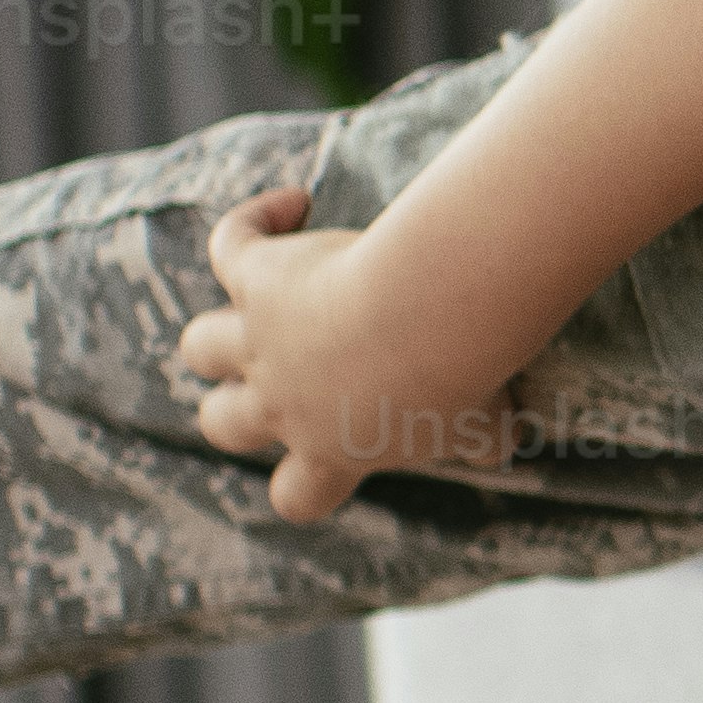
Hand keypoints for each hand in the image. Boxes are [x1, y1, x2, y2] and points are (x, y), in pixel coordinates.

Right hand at [166, 184, 514, 523]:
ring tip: (258, 300)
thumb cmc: (460, 378)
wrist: (427, 316)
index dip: (298, 487)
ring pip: (200, 345)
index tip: (322, 453)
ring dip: (221, 328)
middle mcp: (283, 402)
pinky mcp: (255, 277)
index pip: (296, 498)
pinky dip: (253, 222)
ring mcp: (260, 339)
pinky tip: (293, 204)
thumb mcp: (484, 424)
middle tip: (278, 377)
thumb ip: (484, 439)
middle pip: (220, 426)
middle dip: (232, 410)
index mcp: (334, 452)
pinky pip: (230, 243)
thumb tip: (502, 447)